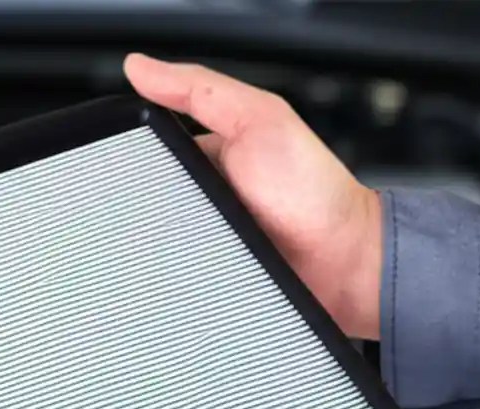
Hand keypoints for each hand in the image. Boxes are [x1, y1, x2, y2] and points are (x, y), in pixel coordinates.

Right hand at [124, 54, 382, 339]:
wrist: (342, 260)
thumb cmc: (312, 191)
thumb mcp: (257, 119)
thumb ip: (200, 90)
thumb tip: (141, 67)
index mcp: (206, 152)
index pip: (149, 147)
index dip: (137, 150)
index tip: (139, 157)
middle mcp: (200, 193)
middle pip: (146, 196)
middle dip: (150, 202)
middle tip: (183, 203)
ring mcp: (201, 235)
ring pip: (153, 237)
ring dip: (160, 240)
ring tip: (192, 235)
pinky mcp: (203, 271)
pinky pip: (170, 270)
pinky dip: (171, 269)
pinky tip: (184, 264)